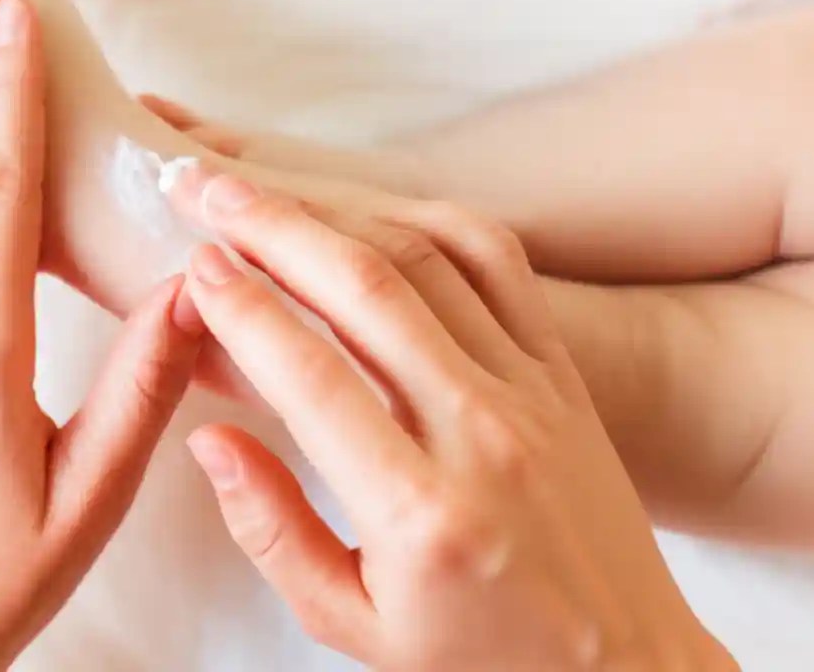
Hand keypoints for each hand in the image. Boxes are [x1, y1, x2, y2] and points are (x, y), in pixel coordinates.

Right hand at [170, 172, 735, 669]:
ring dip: (338, 209)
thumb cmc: (480, 655)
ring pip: (428, 259)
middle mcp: (482, 433)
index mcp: (419, 509)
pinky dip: (429, 220)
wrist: (621, 664)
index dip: (241, 307)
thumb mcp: (350, 621)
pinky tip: (372, 208)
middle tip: (203, 188)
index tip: (192, 265)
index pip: (310, 375)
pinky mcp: (561, 372)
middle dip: (271, 224)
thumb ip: (271, 528)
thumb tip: (210, 439)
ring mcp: (532, 392)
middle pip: (365, 288)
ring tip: (268, 188)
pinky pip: (499, 264)